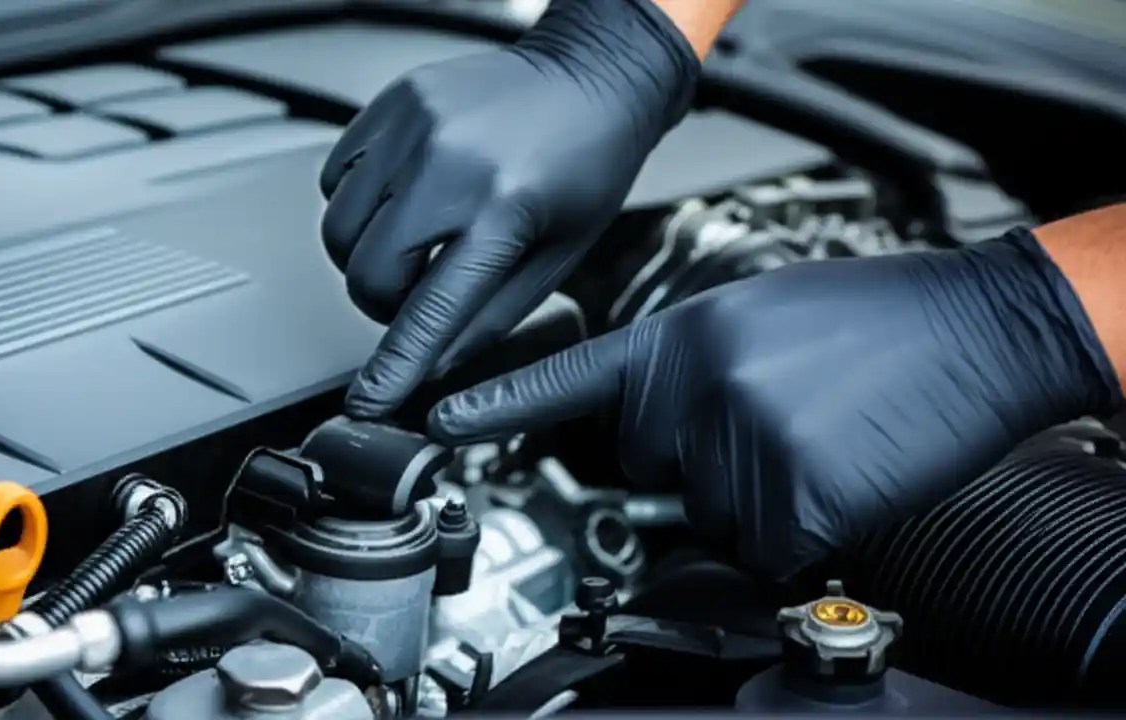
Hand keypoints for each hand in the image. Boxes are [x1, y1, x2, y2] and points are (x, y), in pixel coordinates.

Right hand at [319, 0, 699, 418]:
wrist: (589, 76)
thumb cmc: (587, 162)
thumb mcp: (556, 257)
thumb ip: (489, 317)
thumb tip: (433, 363)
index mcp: (502, 209)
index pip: (429, 309)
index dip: (394, 365)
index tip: (369, 400)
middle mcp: (448, 164)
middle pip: (364, 273)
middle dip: (384, 304)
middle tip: (421, 292)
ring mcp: (412, 127)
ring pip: (338, 229)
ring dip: (365, 257)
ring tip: (413, 243)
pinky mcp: (392, 103)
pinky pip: (335, 177)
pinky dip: (356, 205)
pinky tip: (400, 201)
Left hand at [429, 230, 1122, 578]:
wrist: (973, 327)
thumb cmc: (872, 321)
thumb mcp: (755, 318)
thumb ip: (688, 368)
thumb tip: (657, 423)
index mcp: (678, 335)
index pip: (567, 376)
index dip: (498, 402)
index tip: (437, 418)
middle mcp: (690, 387)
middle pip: (649, 469)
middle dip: (700, 459)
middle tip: (774, 415)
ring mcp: (734, 445)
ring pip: (712, 515)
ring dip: (759, 493)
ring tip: (817, 432)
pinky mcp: (786, 501)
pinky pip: (766, 547)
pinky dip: (802, 528)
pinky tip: (837, 470)